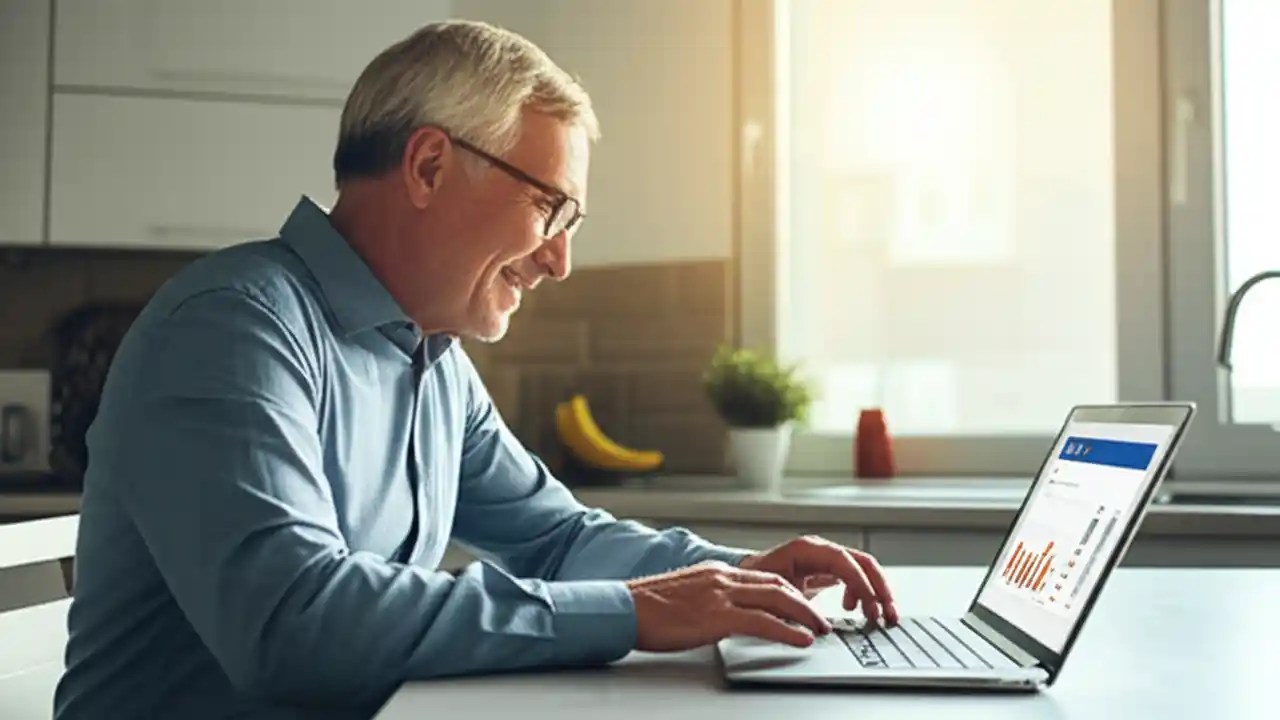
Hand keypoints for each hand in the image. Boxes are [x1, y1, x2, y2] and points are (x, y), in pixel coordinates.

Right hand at [626, 561, 831, 651]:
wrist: (623, 608)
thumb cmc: (646, 608)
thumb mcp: (684, 596)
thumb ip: (708, 600)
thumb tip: (723, 615)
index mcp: (715, 573)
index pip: (762, 576)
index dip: (788, 590)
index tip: (803, 603)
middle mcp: (722, 578)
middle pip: (777, 584)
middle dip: (804, 601)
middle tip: (821, 618)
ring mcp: (720, 595)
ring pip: (777, 598)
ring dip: (805, 615)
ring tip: (820, 630)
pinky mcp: (716, 616)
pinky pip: (762, 622)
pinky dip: (787, 631)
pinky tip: (800, 641)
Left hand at [740, 535, 898, 625]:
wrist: (744, 577)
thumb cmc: (754, 581)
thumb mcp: (773, 592)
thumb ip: (795, 603)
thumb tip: (817, 622)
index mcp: (806, 549)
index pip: (844, 561)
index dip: (861, 584)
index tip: (871, 608)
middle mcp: (820, 549)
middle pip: (862, 562)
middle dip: (879, 588)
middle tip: (888, 614)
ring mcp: (825, 558)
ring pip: (862, 569)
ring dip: (876, 592)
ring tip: (880, 616)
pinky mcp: (826, 569)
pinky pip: (854, 577)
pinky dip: (862, 593)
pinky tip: (855, 609)